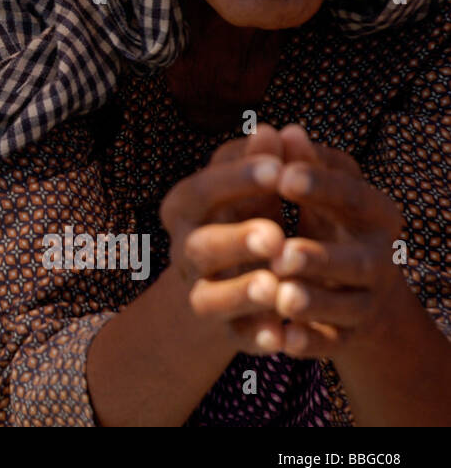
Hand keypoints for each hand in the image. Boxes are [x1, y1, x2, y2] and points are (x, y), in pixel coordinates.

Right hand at [161, 124, 289, 352]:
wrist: (220, 284)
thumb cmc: (241, 220)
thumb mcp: (250, 191)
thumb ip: (264, 165)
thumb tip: (278, 129)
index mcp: (185, 209)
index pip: (202, 190)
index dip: (237, 180)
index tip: (278, 169)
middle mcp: (184, 252)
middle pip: (200, 246)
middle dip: (236, 240)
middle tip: (275, 235)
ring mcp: (200, 293)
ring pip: (210, 297)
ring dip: (242, 292)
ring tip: (275, 287)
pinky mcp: (224, 331)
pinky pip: (237, 337)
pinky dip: (257, 337)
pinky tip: (282, 336)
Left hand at [260, 124, 407, 359]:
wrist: (346, 281)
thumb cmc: (323, 218)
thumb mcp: (311, 189)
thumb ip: (295, 164)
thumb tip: (277, 129)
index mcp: (377, 214)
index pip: (354, 197)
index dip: (321, 187)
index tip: (283, 175)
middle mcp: (381, 260)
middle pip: (357, 261)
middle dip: (320, 256)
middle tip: (282, 253)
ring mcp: (368, 301)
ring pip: (346, 307)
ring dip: (314, 303)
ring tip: (280, 297)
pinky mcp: (348, 336)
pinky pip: (331, 343)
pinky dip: (308, 342)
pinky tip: (282, 339)